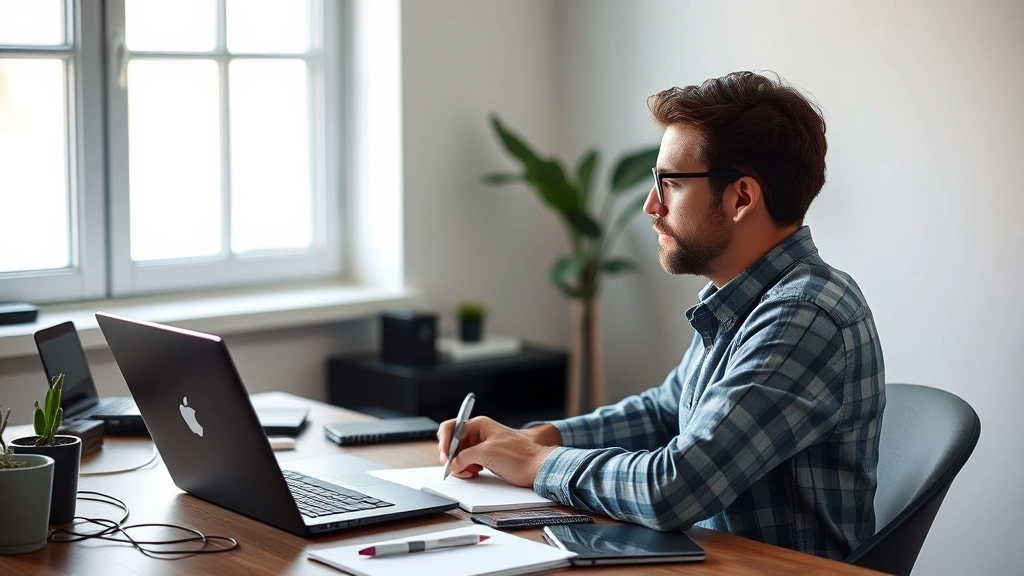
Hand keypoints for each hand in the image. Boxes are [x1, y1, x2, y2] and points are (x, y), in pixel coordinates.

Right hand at [437, 417, 560, 486]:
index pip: (451, 428)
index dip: (444, 442)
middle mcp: (479, 433)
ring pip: (459, 455)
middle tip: (455, 468)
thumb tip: (452, 463)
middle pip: (452, 443)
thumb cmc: (520, 456)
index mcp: (479, 425)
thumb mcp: (486, 454)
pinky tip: (474, 473)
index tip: (445, 456)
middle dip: (451, 457)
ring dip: (459, 465)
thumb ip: (464, 456)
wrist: (538, 469)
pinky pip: (467, 463)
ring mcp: (482, 446)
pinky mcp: (486, 458)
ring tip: (469, 472)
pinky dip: (466, 470)